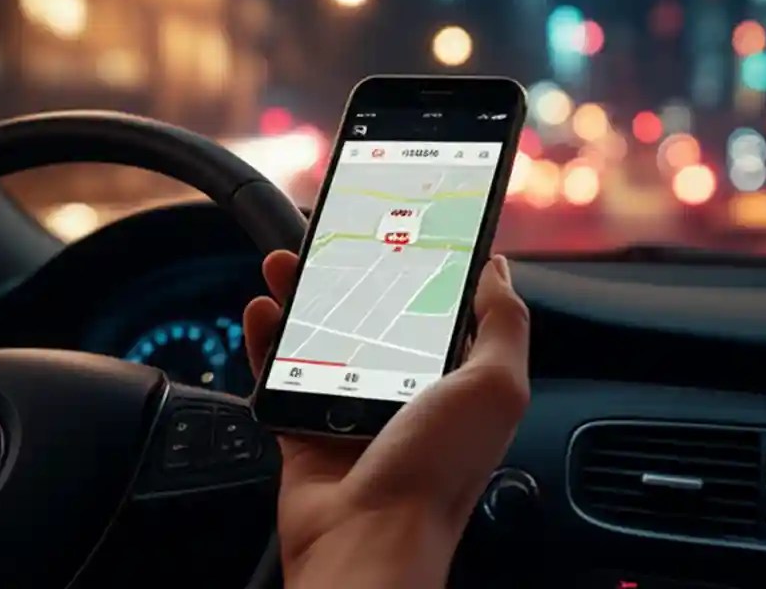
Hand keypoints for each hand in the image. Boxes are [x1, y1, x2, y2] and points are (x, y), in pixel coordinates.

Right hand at [244, 251, 529, 588]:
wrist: (368, 538)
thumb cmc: (436, 472)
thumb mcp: (495, 387)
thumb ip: (502, 324)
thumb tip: (498, 270)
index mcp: (455, 381)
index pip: (439, 307)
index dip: (420, 265)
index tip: (399, 226)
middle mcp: (404, 392)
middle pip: (372, 313)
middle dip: (349, 272)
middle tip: (329, 238)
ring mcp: (351, 409)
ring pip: (321, 335)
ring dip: (301, 295)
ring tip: (286, 263)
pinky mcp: (305, 428)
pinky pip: (279, 374)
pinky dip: (267, 340)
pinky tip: (263, 311)